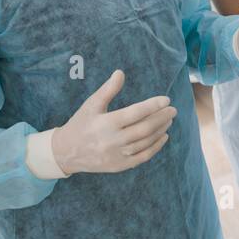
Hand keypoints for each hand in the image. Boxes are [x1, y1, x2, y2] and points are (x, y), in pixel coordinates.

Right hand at [51, 70, 174, 174]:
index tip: (166, 99)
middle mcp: (112, 141)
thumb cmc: (81, 123)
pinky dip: (156, 147)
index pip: (135, 113)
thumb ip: (108, 90)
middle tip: (172, 110)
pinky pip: (143, 157)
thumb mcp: (91, 105)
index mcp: (105, 124)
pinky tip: (163, 136)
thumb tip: (120, 72)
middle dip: (162, 118)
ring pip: (146, 142)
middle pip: (144, 129)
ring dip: (160, 130)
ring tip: (168, 120)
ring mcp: (117, 155)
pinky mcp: (119, 166)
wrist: (66, 152)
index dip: (153, 106)